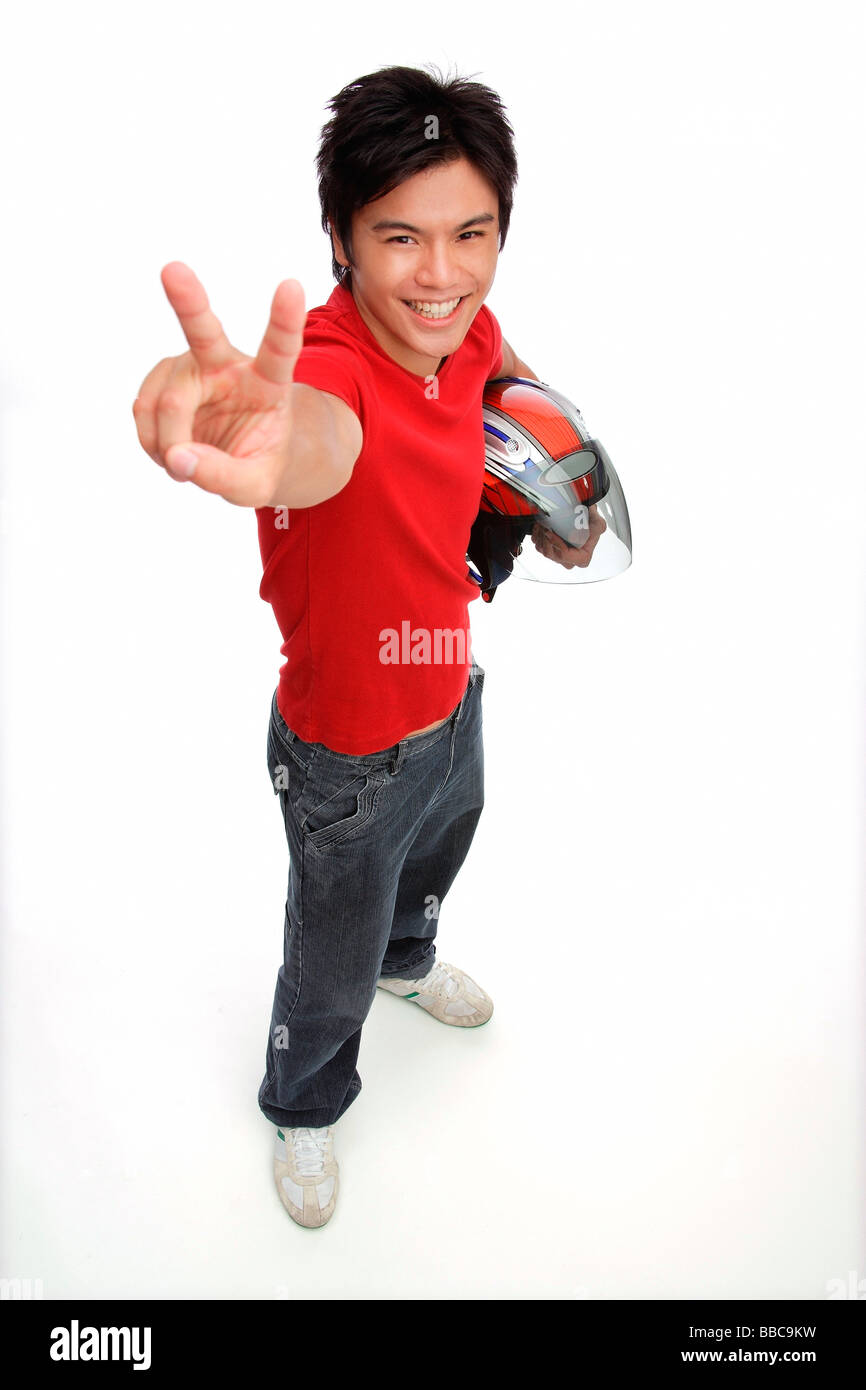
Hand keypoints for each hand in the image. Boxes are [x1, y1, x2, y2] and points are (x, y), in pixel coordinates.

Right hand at [132, 262, 305, 506]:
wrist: (239, 456)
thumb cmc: (257, 464)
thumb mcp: (255, 486)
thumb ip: (224, 476)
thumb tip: (178, 458)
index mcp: (268, 382)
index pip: (280, 350)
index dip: (284, 321)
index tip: (292, 286)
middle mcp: (228, 364)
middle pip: (205, 333)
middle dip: (187, 301)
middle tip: (172, 270)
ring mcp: (191, 367)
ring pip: (166, 402)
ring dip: (167, 442)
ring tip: (183, 463)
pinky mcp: (163, 377)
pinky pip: (144, 411)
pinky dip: (152, 441)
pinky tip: (170, 449)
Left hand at [531, 504, 606, 568]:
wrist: (583, 516)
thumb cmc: (590, 522)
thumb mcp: (598, 524)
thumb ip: (595, 528)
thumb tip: (573, 536)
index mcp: (582, 558)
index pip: (565, 556)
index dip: (557, 544)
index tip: (552, 532)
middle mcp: (569, 560)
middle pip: (552, 554)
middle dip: (546, 538)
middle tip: (545, 524)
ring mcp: (558, 556)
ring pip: (543, 550)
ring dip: (540, 535)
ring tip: (543, 523)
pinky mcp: (549, 551)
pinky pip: (538, 546)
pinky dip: (537, 535)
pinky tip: (541, 527)